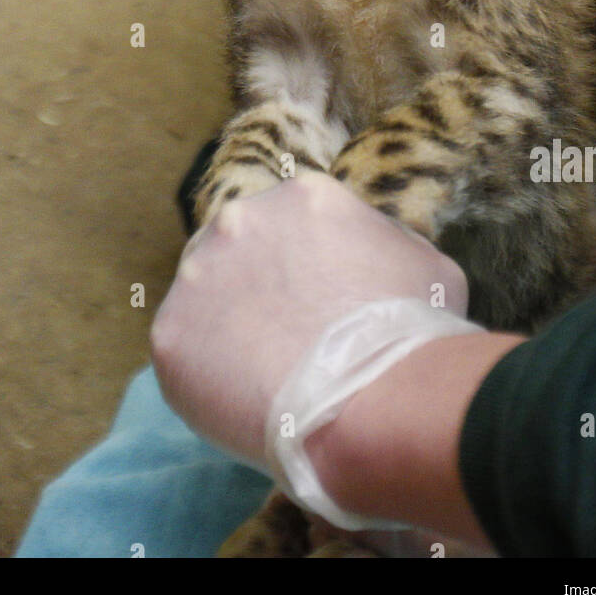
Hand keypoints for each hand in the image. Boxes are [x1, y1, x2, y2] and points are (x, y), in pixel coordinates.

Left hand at [151, 170, 468, 474]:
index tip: (318, 300)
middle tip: (287, 336)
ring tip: (265, 373)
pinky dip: (208, 376)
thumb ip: (385, 245)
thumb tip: (374, 252)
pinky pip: (185, 353)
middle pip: (240, 248)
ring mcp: (198, 274)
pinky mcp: (170, 334)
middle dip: (258, 285)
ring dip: (228, 326)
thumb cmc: (411, 332)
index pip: (293, 221)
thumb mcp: (426, 263)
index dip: (306, 264)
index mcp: (303, 195)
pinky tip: (245, 399)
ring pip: (206, 298)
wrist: (371, 399)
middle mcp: (240, 219)